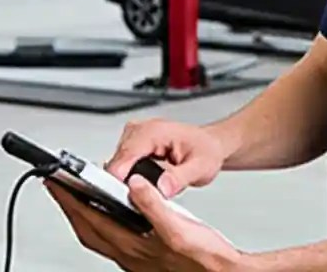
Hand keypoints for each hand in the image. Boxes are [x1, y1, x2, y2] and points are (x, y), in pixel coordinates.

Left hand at [45, 177, 243, 271]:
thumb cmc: (206, 259)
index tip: (56, 181)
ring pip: (98, 235)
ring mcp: (135, 258)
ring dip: (83, 214)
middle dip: (69, 205)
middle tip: (56, 185)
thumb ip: (154, 205)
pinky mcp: (144, 258)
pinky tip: (109, 214)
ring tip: (76, 195)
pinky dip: (102, 222)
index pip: (90, 218)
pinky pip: (112, 239)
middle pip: (87, 228)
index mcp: (133, 245)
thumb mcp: (181, 227)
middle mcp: (129, 255)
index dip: (69, 199)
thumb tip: (133, 186)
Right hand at [106, 118, 227, 197]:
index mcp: (154, 131)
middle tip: (146, 197)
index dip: (120, 178)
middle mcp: (139, 130)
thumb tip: (161, 188)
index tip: (123, 196)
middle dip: (127, 183)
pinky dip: (130, 177)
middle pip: (118, 162)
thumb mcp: (200, 168)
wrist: (208, 145)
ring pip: (117, 165)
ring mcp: (133, 136)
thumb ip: (179, 178)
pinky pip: (121, 165)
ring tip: (150, 188)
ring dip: (128, 181)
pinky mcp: (131, 145)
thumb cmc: (205, 151)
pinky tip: (146, 182)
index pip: (126, 155)